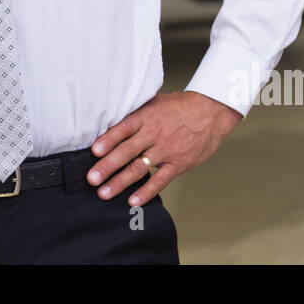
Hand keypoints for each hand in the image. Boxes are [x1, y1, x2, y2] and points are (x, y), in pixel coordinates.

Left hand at [87, 91, 242, 205]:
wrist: (211, 112)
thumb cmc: (181, 106)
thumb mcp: (155, 101)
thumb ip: (135, 113)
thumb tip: (110, 119)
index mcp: (147, 117)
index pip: (124, 129)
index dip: (108, 140)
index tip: (94, 151)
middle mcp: (155, 134)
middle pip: (127, 151)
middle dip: (107, 166)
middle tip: (92, 178)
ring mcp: (166, 150)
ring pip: (139, 168)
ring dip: (120, 182)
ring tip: (104, 192)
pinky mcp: (178, 164)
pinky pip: (160, 180)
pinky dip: (146, 192)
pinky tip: (133, 201)